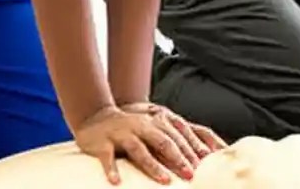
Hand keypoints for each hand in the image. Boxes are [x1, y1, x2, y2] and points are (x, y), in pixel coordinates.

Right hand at [73, 104, 218, 184]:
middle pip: (163, 142)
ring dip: (153, 165)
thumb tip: (195, 157)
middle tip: (191, 175)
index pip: (176, 138)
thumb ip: (169, 139)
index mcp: (154, 123)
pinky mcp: (102, 144)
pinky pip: (107, 158)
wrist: (96, 117)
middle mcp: (140, 127)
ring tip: (165, 180)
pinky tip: (117, 182)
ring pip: (139, 150)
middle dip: (178, 159)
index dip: (190, 151)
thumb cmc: (130, 128)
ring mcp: (121, 134)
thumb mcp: (150, 128)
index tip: (203, 166)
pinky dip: (112, 170)